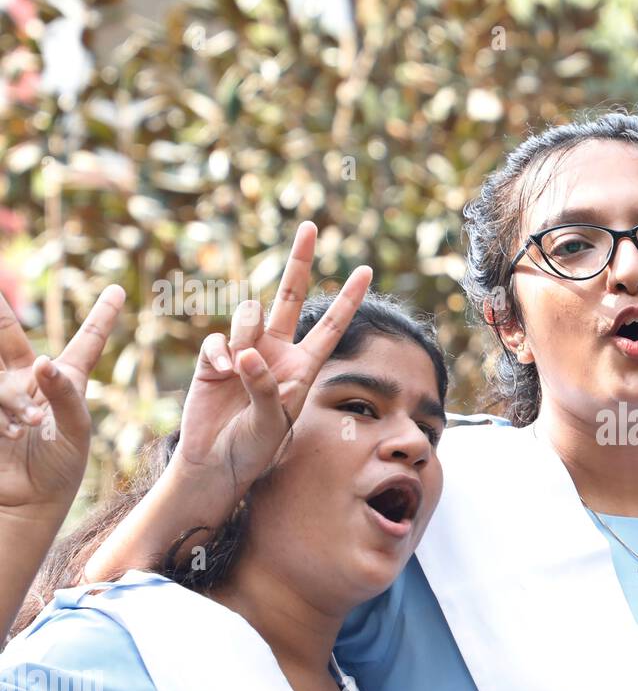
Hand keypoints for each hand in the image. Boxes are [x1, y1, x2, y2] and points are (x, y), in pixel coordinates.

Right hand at [0, 285, 123, 511]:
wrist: (25, 501)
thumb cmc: (59, 468)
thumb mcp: (75, 430)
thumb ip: (64, 394)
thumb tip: (43, 362)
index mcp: (66, 380)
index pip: (87, 341)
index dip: (102, 315)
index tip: (117, 289)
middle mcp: (29, 379)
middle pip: (9, 335)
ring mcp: (2, 393)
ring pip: (1, 379)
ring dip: (12, 401)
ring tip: (26, 427)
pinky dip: (3, 415)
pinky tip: (10, 435)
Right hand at [176, 221, 371, 490]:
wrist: (217, 463)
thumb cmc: (254, 450)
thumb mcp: (271, 423)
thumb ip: (264, 388)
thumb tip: (247, 354)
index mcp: (303, 367)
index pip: (331, 325)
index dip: (349, 299)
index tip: (367, 269)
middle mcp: (277, 352)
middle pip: (289, 295)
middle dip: (300, 261)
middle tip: (311, 226)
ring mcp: (245, 351)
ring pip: (249, 314)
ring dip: (245, 333)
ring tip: (239, 368)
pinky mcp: (216, 358)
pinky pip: (218, 339)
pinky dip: (219, 354)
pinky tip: (220, 373)